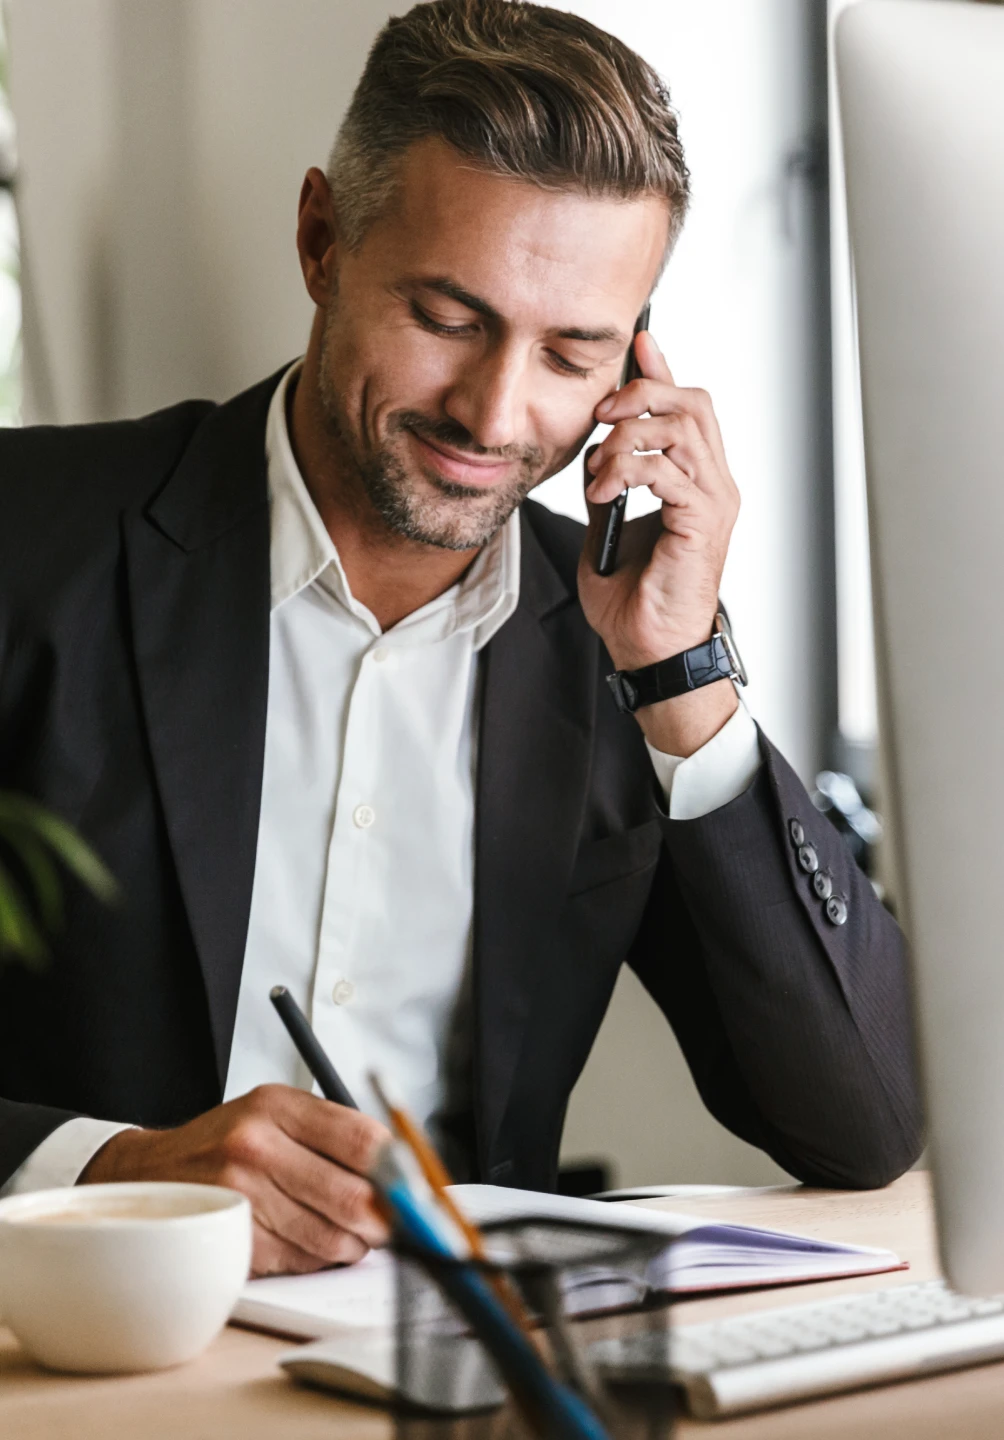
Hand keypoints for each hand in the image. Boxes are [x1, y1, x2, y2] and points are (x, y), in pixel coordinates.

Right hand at [79, 1085, 391, 1275]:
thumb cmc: (225, 1145)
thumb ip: (331, 1133)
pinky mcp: (231, 1240)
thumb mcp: (272, 1114)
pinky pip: (301, 1261)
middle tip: (391, 1221)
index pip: (361, 1137)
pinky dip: (317, 1260)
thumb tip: (401, 1169)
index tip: (412, 1181)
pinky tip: (307, 1243)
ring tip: (348, 1233)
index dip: (398, 1166)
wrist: (149, 1176)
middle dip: (384, 1217)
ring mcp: (240, 1195)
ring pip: (332, 1236)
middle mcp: (255, 1145)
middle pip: (353, 1195)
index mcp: (274, 1105)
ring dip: (354, 1244)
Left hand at [578, 332, 740, 756]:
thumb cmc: (633, 599)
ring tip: (598, 467)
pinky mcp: (703, 522)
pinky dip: (627, 470)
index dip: (663, 370)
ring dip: (628, 435)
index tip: (637, 344)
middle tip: (601, 413)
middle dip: (642, 393)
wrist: (647, 648)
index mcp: (696, 481)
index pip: (688, 406)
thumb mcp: (607, 523)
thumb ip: (609, 481)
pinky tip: (603, 491)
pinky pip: (667, 470)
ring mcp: (714, 502)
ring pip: (682, 428)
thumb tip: (595, 449)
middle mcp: (714, 484)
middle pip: (692, 402)